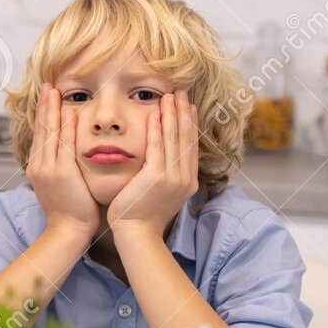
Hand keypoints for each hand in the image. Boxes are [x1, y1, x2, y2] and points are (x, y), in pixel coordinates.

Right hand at [27, 85, 99, 238]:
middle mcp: (39, 165)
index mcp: (38, 168)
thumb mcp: (60, 186)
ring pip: (49, 133)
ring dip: (52, 110)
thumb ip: (61, 168)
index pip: (41, 135)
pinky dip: (64, 127)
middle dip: (44, 106)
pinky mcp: (61, 174)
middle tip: (47, 85)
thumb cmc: (71, 212)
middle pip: (41, 129)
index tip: (47, 97)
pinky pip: (63, 145)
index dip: (43, 114)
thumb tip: (65, 156)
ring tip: (54, 91)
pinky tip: (68, 111)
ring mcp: (48, 169)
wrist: (67, 231)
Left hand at [107, 90, 198, 238]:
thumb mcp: (161, 194)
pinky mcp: (157, 178)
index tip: (188, 106)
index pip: (191, 146)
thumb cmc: (142, 216)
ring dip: (172, 115)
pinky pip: (158, 147)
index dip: (190, 124)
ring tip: (170, 96)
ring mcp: (173, 178)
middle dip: (183, 113)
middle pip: (186, 138)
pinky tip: (155, 114)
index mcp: (188, 182)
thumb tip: (164, 163)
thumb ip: (165, 176)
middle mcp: (185, 178)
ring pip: (174, 139)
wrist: (136, 235)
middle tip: (181, 92)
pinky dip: (157, 129)